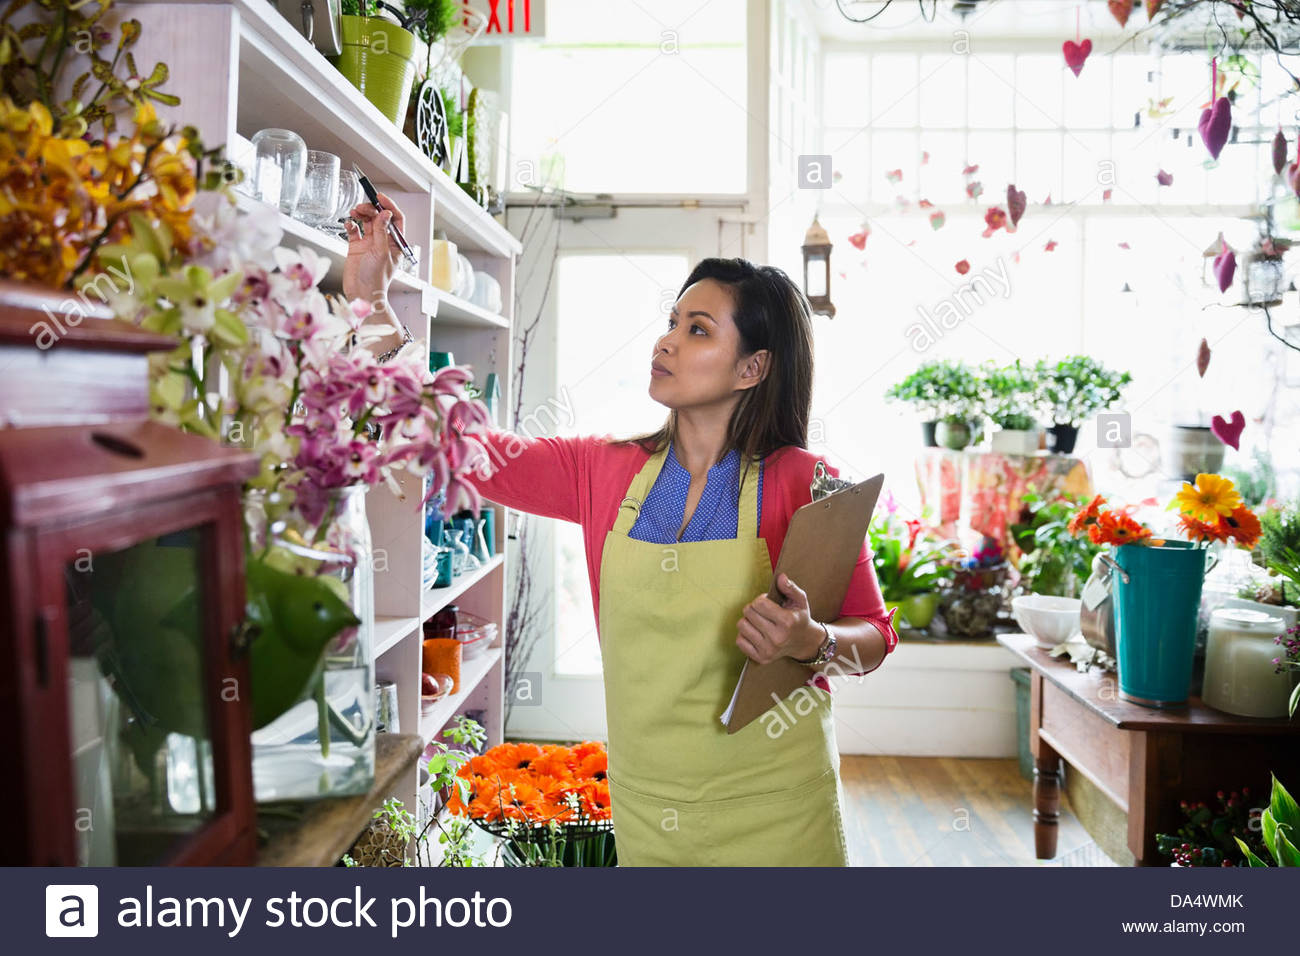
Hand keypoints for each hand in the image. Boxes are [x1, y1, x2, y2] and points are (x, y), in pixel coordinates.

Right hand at [343, 190, 404, 305]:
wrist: (361, 294)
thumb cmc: (376, 280)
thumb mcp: (381, 252)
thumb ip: (381, 231)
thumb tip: (385, 213)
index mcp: (395, 243)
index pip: (396, 219)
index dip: (389, 206)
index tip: (380, 197)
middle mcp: (383, 242)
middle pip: (379, 218)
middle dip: (371, 209)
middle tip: (362, 206)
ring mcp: (369, 244)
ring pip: (366, 222)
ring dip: (361, 214)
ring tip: (354, 211)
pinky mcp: (356, 247)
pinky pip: (354, 230)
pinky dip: (351, 224)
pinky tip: (349, 224)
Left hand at [735, 572, 822, 664]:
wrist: (804, 643)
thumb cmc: (799, 618)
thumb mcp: (800, 600)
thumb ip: (790, 587)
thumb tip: (780, 577)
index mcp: (787, 622)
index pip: (759, 604)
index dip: (760, 599)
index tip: (767, 603)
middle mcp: (777, 638)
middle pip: (748, 613)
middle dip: (753, 608)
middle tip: (763, 612)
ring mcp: (768, 650)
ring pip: (741, 626)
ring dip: (748, 620)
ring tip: (758, 621)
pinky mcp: (761, 658)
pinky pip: (739, 641)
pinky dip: (745, 634)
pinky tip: (755, 632)